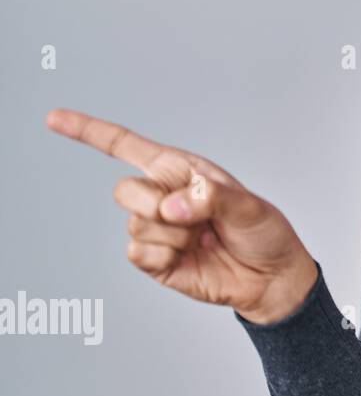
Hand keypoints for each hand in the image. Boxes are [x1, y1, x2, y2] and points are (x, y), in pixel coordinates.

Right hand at [45, 109, 318, 324]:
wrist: (271, 277)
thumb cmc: (263, 232)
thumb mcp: (249, 206)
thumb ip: (212, 198)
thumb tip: (171, 207)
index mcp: (181, 171)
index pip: (128, 147)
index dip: (89, 132)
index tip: (54, 118)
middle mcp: (163, 196)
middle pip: (124, 191)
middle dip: (155, 204)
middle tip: (193, 218)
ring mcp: (156, 229)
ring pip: (136, 224)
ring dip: (174, 235)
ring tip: (203, 238)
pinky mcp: (155, 260)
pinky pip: (139, 253)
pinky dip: (165, 256)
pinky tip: (189, 256)